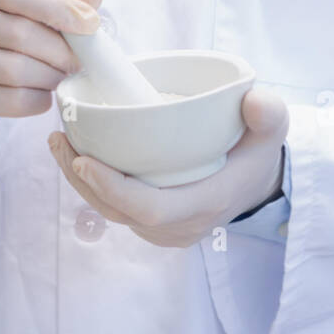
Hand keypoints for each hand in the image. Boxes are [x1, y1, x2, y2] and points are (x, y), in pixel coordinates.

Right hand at [0, 0, 101, 141]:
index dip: (59, 7)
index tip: (92, 24)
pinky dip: (36, 101)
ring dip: (50, 78)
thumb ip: (55, 1)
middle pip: (23, 36)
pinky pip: (10, 100)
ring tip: (59, 78)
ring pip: (16, 71)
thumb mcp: (18, 13)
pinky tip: (43, 97)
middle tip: (78, 63)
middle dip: (60, 52)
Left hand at [48, 88, 289, 247]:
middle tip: (60, 139)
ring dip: (80, 181)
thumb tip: (253, 102)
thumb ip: (269, 113)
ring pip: (111, 212)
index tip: (83, 159)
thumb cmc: (259, 151)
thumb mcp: (273, 128)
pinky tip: (77, 157)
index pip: (151, 208)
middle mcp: (182, 225)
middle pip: (118, 211)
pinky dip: (94, 186)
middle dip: (81, 179)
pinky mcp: (154, 226)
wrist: (259, 183)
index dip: (113, 188)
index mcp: (206, 202)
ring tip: (61, 142)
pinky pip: (116, 211)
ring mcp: (166, 231)